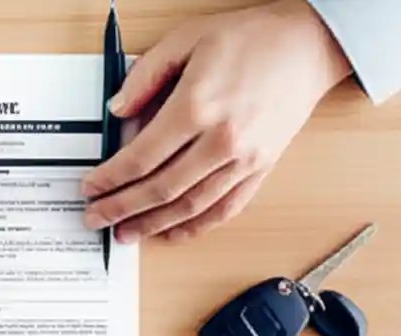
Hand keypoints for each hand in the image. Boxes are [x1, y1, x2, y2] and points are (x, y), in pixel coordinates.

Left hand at [83, 0, 352, 242]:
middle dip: (121, 208)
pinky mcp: (262, 169)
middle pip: (160, 189)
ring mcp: (245, 159)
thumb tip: (116, 111)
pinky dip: (196, 226)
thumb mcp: (186, 39)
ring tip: (125, 232)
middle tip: (96, 218)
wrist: (308, 45)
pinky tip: (172, 233)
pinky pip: (225, 209)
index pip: (141, 157)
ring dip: (152, 225)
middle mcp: (222, 140)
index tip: (91, 187)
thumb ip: (145, 77)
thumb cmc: (252, 38)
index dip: (111, 178)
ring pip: (189, 206)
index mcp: (197, 107)